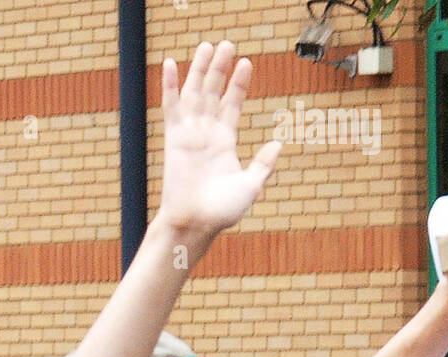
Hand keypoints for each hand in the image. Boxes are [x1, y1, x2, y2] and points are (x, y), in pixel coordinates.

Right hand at [158, 41, 281, 241]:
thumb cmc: (222, 211)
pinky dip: (169, 85)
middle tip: (227, 44)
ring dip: (200, 70)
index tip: (246, 63)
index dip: (239, 83)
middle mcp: (207, 134)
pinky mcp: (174, 138)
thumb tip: (278, 144)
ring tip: (207, 45)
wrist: (195, 223)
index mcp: (226, 142)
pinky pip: (171, 107)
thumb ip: (263, 164)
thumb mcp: (251, 186)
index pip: (233, 104)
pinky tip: (170, 63)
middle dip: (221, 69)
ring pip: (195, 93)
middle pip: (214, 92)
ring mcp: (190, 134)